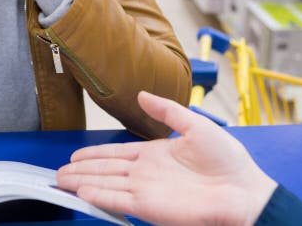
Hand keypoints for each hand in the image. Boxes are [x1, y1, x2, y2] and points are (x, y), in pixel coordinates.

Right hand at [56, 91, 277, 225]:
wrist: (243, 191)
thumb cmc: (227, 160)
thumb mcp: (195, 125)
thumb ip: (167, 110)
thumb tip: (143, 94)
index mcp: (156, 154)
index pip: (117, 154)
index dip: (95, 155)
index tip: (75, 155)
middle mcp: (147, 174)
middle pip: (105, 170)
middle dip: (81, 171)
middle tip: (58, 172)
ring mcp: (147, 191)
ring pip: (106, 185)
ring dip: (83, 183)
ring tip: (60, 182)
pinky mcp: (150, 208)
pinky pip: (117, 200)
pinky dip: (98, 196)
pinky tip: (82, 192)